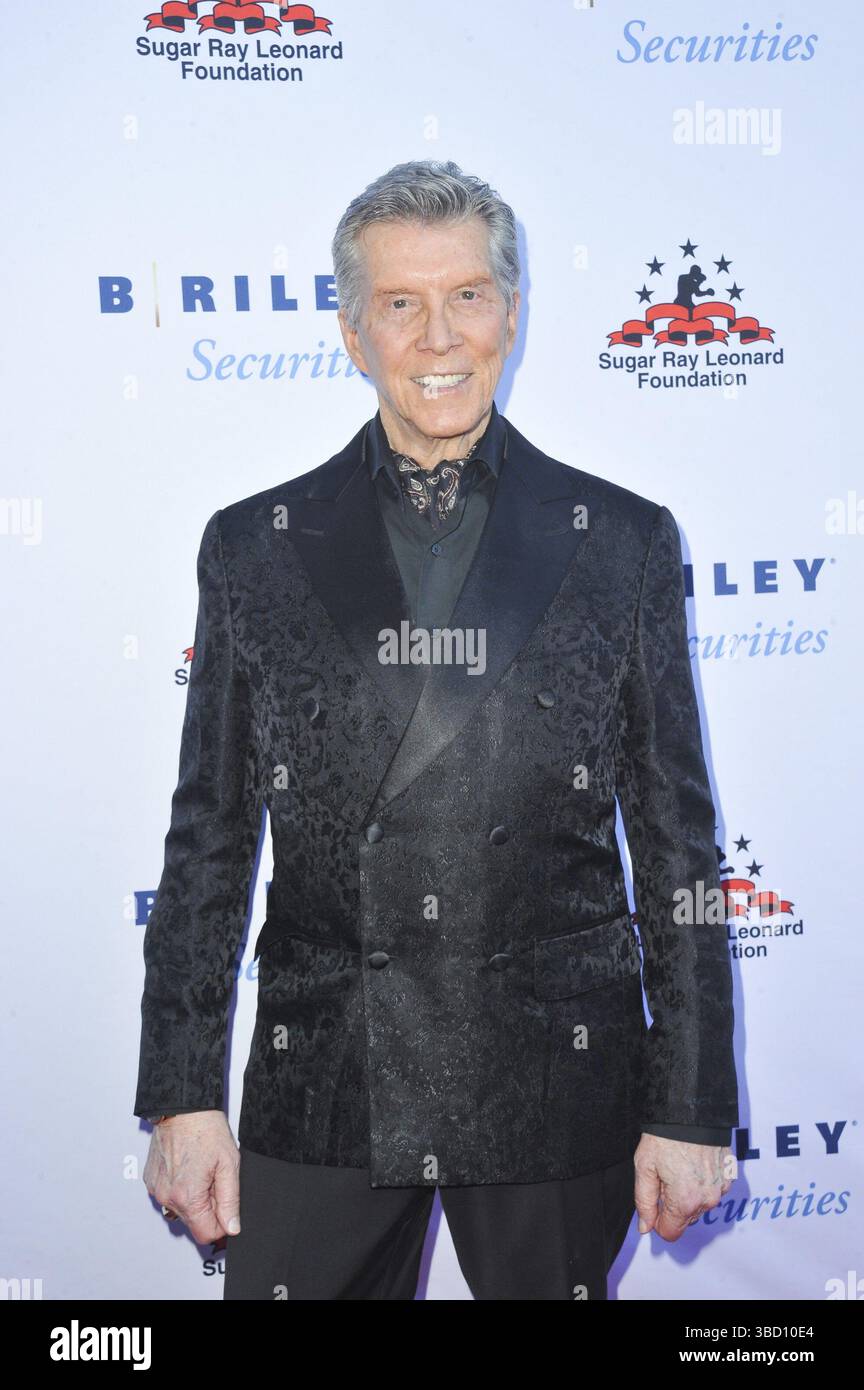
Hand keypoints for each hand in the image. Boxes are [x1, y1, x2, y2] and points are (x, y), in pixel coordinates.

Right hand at [143, 1110, 240, 1243]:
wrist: (182, 1107)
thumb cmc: (206, 1129)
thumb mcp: (228, 1164)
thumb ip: (230, 1201)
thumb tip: (232, 1227)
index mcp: (187, 1197)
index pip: (205, 1234)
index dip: (221, 1225)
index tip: (227, 1209)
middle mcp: (167, 1197)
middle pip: (193, 1222)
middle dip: (208, 1208)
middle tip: (215, 1181)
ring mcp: (156, 1189)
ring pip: (180, 1210)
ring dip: (193, 1200)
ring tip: (201, 1173)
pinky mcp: (151, 1180)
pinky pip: (168, 1196)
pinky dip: (180, 1189)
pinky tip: (188, 1168)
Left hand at [634, 1133, 735, 1241]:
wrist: (690, 1111)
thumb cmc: (665, 1136)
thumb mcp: (644, 1167)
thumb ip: (644, 1202)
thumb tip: (646, 1227)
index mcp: (685, 1200)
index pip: (671, 1232)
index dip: (658, 1222)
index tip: (654, 1205)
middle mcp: (707, 1199)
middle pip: (685, 1219)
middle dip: (672, 1204)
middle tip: (664, 1177)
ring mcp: (721, 1188)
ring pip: (699, 1205)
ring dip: (688, 1194)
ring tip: (679, 1167)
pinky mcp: (728, 1177)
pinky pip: (712, 1190)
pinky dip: (702, 1183)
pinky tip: (693, 1164)